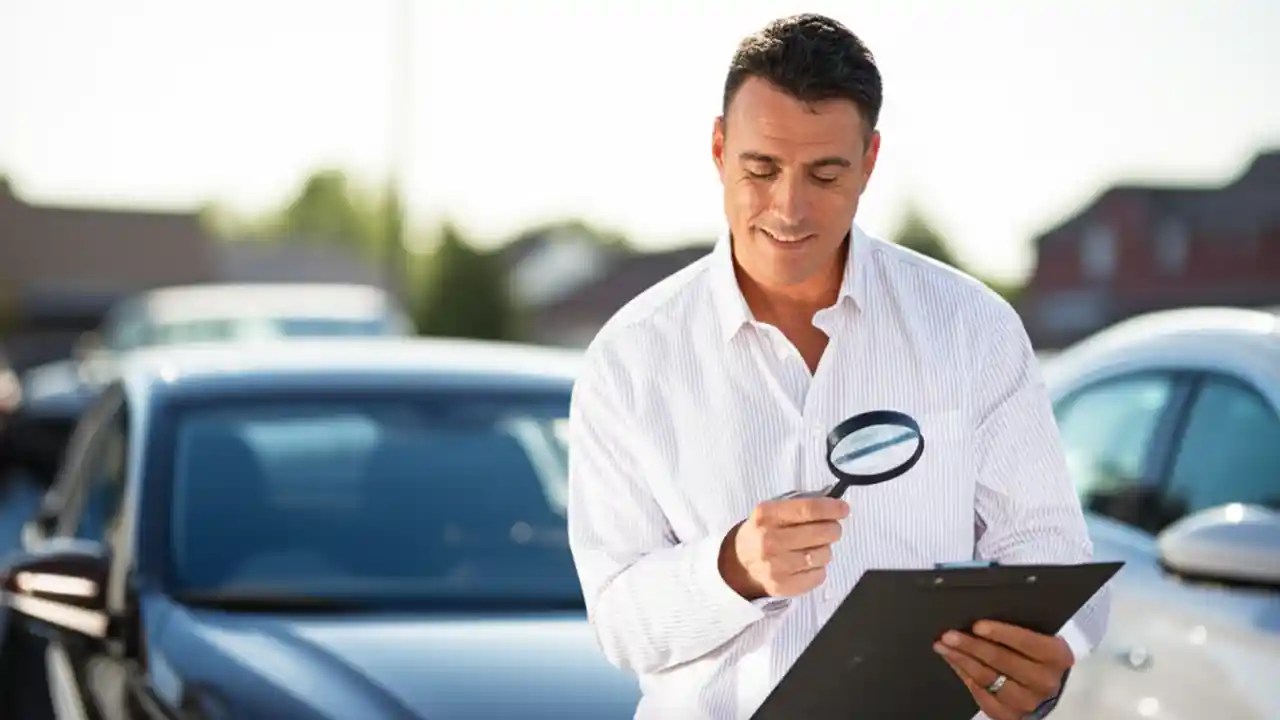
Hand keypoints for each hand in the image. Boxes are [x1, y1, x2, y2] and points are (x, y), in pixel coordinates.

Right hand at [718, 497, 848, 599]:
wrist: (739, 563)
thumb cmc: (762, 532)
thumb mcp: (771, 511)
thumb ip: (800, 506)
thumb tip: (833, 506)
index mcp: (766, 515)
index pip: (808, 509)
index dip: (831, 508)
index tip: (843, 509)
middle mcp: (769, 540)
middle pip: (821, 532)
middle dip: (833, 529)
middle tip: (830, 529)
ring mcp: (775, 566)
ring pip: (824, 555)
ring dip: (824, 550)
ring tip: (812, 548)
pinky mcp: (782, 586)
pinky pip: (819, 576)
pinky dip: (818, 569)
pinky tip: (806, 564)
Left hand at [934, 620, 1073, 719]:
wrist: (1046, 687)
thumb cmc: (1037, 654)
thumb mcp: (1039, 638)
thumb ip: (1019, 628)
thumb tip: (980, 620)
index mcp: (1056, 656)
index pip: (1026, 642)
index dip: (1000, 633)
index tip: (976, 625)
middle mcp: (1044, 682)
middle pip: (1002, 660)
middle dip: (972, 646)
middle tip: (949, 635)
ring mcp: (1027, 701)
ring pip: (987, 678)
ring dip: (961, 660)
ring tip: (943, 646)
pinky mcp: (1009, 714)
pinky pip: (981, 694)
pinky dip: (964, 675)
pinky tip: (953, 662)